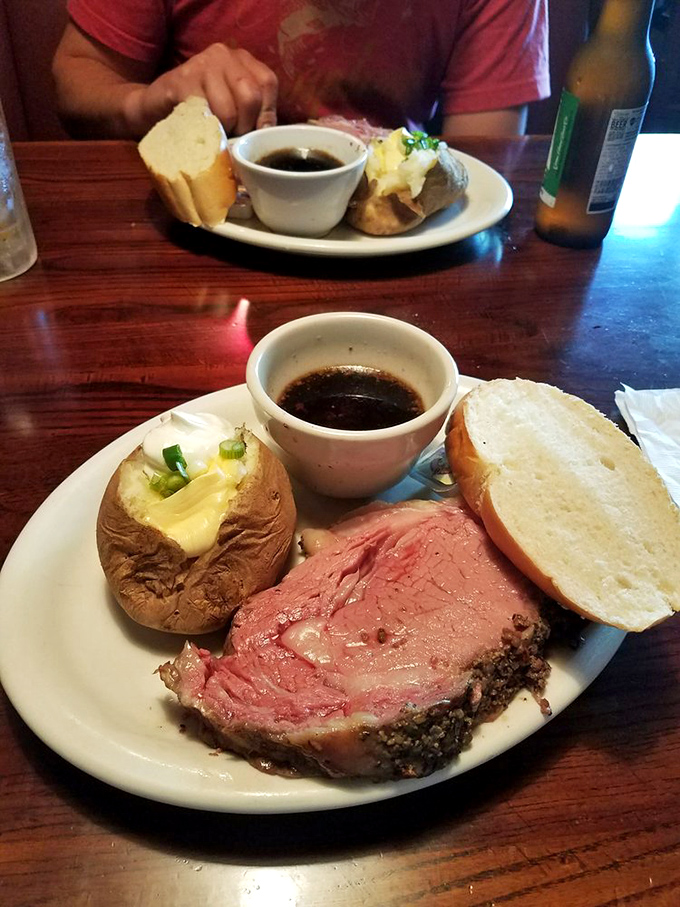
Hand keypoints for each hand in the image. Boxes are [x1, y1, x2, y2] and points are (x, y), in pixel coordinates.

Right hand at [129, 43, 277, 135]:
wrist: (153, 107)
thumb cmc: (199, 111)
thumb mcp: (232, 106)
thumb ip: (253, 113)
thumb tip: (269, 134)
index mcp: (241, 59)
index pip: (267, 84)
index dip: (265, 115)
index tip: (253, 133)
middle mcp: (223, 54)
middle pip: (250, 96)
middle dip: (244, 126)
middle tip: (232, 136)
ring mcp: (201, 65)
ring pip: (228, 110)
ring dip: (224, 132)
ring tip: (214, 133)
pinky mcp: (182, 82)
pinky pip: (205, 115)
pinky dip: (205, 130)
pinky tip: (198, 129)